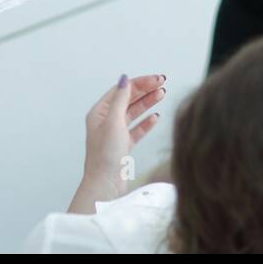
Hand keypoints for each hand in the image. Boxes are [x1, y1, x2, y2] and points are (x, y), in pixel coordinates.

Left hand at [67, 73, 166, 213]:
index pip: (122, 90)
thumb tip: (124, 79)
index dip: (140, 82)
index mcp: (100, 112)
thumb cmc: (105, 156)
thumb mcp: (113, 122)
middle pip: (129, 99)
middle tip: (163, 83)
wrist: (105, 185)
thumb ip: (120, 100)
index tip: (156, 79)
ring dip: (148, 103)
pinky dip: (146, 122)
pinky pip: (137, 129)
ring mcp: (115, 133)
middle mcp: (106, 121)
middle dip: (146, 90)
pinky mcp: (123, 145)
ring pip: (134, 112)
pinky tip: (155, 117)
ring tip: (162, 94)